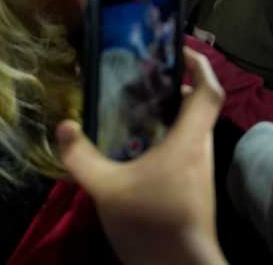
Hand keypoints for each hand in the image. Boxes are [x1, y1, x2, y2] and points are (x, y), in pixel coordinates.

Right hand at [57, 48, 226, 264]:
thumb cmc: (152, 223)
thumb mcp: (106, 188)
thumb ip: (81, 157)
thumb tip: (64, 126)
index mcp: (189, 141)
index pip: (208, 91)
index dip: (197, 64)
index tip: (175, 49)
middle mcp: (200, 152)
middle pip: (197, 109)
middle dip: (172, 89)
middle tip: (138, 81)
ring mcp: (198, 175)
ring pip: (189, 133)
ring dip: (166, 117)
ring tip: (129, 112)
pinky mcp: (191, 192)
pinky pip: (181, 153)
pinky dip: (162, 142)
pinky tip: (131, 152)